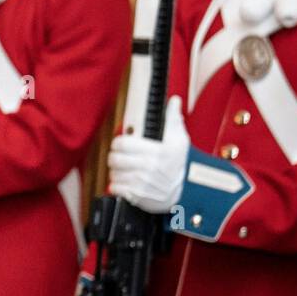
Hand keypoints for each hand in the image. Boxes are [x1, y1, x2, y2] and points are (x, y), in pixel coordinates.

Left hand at [108, 95, 189, 213]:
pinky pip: (114, 188)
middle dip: (115, 157)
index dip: (119, 142)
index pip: (123, 143)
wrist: (183, 191)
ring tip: (126, 170)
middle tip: (121, 157)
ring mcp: (142, 183)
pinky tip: (127, 182)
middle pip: (114, 158)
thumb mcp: (179, 140)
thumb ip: (173, 119)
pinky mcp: (136, 196)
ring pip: (113, 173)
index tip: (123, 144)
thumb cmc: (178, 164)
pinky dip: (117, 185)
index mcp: (157, 151)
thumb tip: (174, 100)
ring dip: (117, 171)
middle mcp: (148, 167)